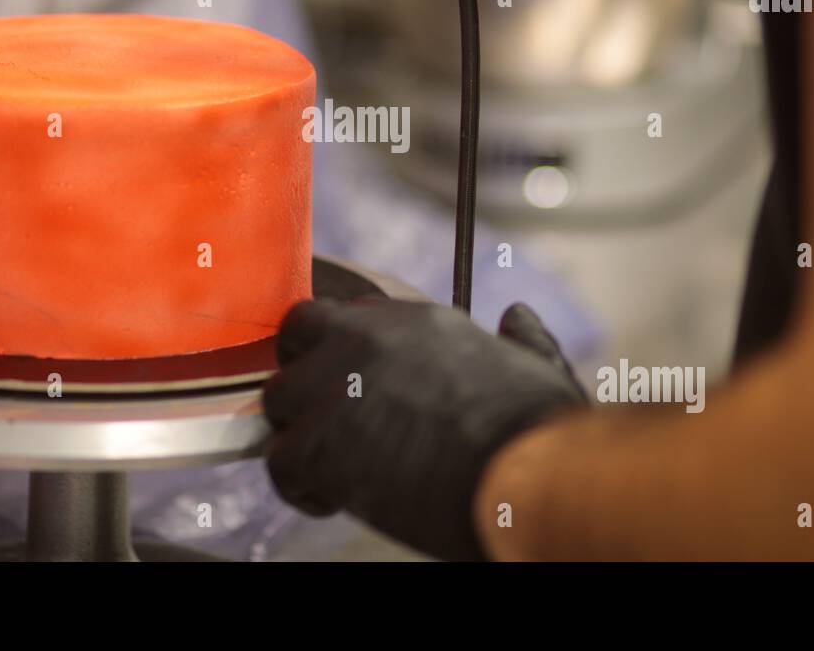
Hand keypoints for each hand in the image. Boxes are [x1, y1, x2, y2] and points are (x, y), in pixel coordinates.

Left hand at [262, 298, 587, 560]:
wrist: (518, 475)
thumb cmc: (534, 430)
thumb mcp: (534, 365)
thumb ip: (520, 338)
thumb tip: (518, 318)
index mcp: (412, 320)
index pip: (341, 314)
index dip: (334, 349)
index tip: (348, 381)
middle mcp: (364, 340)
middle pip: (294, 341)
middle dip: (302, 378)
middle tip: (327, 420)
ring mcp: (334, 388)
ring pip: (278, 403)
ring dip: (300, 436)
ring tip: (337, 469)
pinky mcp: (319, 444)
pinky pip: (280, 463)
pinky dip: (302, 488)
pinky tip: (337, 500)